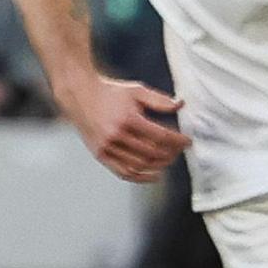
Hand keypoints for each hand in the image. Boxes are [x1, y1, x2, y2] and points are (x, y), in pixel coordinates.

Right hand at [71, 76, 187, 183]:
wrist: (80, 95)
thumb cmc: (110, 92)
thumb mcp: (136, 91)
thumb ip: (159, 100)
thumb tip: (180, 105)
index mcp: (128, 119)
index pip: (161, 136)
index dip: (178, 141)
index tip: (187, 141)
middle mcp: (116, 135)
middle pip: (152, 153)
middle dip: (171, 153)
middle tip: (179, 150)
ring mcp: (107, 147)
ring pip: (140, 165)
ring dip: (158, 165)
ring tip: (169, 160)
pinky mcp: (100, 154)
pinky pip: (123, 171)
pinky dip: (140, 177)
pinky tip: (153, 175)